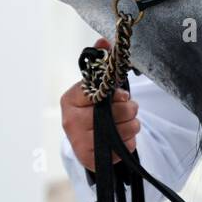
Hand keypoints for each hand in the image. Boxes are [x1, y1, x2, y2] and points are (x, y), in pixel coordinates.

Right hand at [60, 37, 139, 171]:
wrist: (87, 137)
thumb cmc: (93, 107)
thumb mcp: (96, 84)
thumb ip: (100, 61)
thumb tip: (104, 41)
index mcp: (69, 99)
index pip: (99, 92)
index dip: (116, 94)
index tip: (121, 94)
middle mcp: (70, 122)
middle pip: (113, 113)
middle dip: (129, 109)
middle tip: (127, 108)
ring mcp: (79, 143)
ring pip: (121, 132)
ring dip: (132, 125)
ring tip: (127, 122)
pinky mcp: (90, 160)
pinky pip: (122, 149)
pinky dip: (129, 142)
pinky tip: (121, 137)